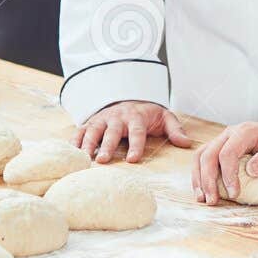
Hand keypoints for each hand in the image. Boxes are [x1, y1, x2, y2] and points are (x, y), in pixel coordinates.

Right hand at [72, 101, 189, 162]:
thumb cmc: (147, 113)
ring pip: (93, 130)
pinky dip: (75, 139)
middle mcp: (118, 118)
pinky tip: (71, 152)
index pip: (137, 133)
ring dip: (88, 143)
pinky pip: (81, 130)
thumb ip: (174, 129)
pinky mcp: (91, 122)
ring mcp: (103, 119)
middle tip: (102, 160)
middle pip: (112, 132)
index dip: (136, 145)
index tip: (133, 159)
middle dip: (106, 145)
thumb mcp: (164, 117)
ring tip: (84, 158)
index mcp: (136, 118)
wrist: (128, 98)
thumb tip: (186, 143)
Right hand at [191, 120, 257, 204]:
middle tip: (212, 201)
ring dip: (199, 178)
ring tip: (202, 198)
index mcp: (245, 132)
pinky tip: (202, 191)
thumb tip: (252, 171)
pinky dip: (199, 176)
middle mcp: (229, 133)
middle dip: (207, 180)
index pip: (228, 152)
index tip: (234, 194)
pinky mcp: (218, 148)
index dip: (228, 175)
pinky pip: (202, 159)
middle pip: (209, 154)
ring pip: (201, 156)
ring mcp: (222, 139)